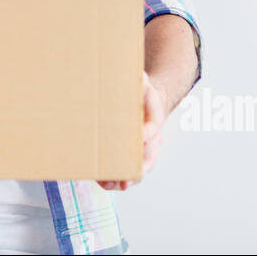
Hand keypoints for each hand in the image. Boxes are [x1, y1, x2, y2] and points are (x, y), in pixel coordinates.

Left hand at [98, 70, 167, 190]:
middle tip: (125, 175)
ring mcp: (141, 150)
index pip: (153, 127)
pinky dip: (115, 180)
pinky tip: (103, 182)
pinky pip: (125, 172)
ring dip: (123, 178)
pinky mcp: (129, 156)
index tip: (139, 138)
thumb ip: (138, 78)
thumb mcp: (140, 80)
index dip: (147, 133)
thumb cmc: (139, 92)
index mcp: (153, 117)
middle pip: (148, 157)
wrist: (143, 102)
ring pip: (137, 170)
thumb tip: (134, 73)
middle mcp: (151, 138)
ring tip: (108, 183)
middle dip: (137, 167)